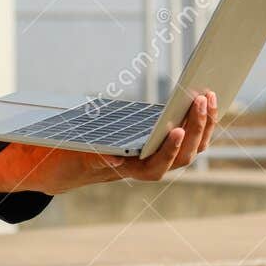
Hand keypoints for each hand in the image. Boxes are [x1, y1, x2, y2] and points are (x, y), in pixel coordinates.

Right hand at [0, 91, 217, 196]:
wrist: (58, 168)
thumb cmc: (60, 157)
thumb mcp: (67, 153)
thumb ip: (87, 156)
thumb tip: (107, 155)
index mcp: (121, 171)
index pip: (152, 167)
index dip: (167, 151)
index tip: (177, 130)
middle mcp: (141, 168)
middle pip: (179, 157)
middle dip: (194, 129)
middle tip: (200, 99)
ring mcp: (153, 158)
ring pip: (189, 149)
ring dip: (202, 124)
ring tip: (208, 95)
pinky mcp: (157, 146)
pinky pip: (186, 137)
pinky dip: (198, 121)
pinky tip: (206, 100)